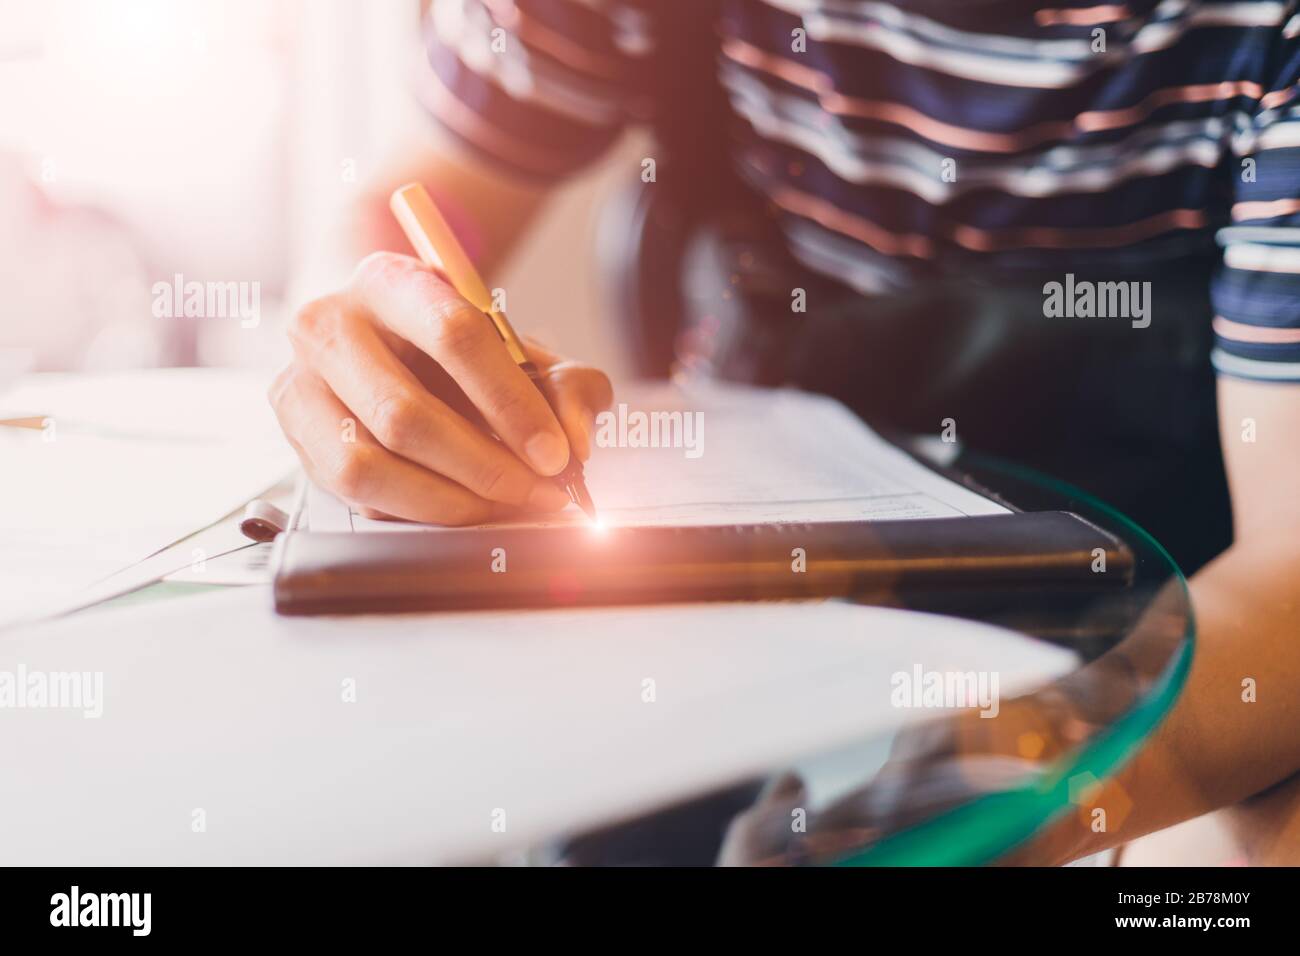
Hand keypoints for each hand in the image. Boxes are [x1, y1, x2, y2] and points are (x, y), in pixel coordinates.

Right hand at [269, 251, 612, 524]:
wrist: (376, 336)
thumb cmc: (454, 346)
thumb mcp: (519, 348)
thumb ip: (566, 385)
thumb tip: (577, 439)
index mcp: (390, 279)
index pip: (453, 335)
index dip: (510, 402)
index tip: (556, 453)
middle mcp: (329, 323)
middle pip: (405, 414)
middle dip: (484, 467)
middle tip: (538, 492)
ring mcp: (298, 382)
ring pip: (368, 463)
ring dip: (449, 501)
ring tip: (503, 505)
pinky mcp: (294, 436)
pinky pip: (356, 493)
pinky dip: (418, 511)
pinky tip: (463, 506)